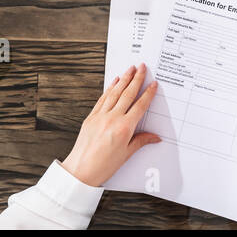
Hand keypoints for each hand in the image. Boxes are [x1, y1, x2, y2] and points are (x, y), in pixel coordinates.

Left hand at [60, 64, 160, 186]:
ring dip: (123, 79)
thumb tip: (155, 137)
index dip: (148, 93)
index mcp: (124, 128)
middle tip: (142, 67)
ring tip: (130, 69)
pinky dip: (109, 89)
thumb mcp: (126, 154)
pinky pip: (102, 99)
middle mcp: (112, 119)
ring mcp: (100, 116)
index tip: (153, 84)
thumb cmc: (103, 165)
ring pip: (114, 93)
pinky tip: (114, 82)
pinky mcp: (91, 117)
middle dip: (136, 79)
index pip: (140, 106)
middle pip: (127, 94)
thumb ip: (141, 141)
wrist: (81, 170)